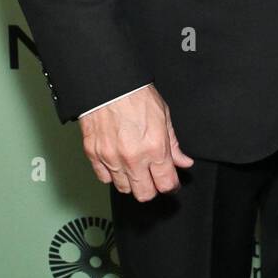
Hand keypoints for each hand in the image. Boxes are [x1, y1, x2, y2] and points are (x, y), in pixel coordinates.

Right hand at [79, 84, 193, 200]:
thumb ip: (173, 144)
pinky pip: (104, 178)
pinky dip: (112, 174)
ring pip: (124, 189)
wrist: (108, 84)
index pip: (166, 184)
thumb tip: (183, 161)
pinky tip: (118, 163)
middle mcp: (133, 158)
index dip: (172, 186)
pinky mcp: (94, 155)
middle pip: (144, 194)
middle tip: (153, 178)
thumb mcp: (164, 116)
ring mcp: (111, 158)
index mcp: (154, 148)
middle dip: (152, 188)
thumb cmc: (136, 94)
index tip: (171, 183)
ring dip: (131, 182)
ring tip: (135, 168)